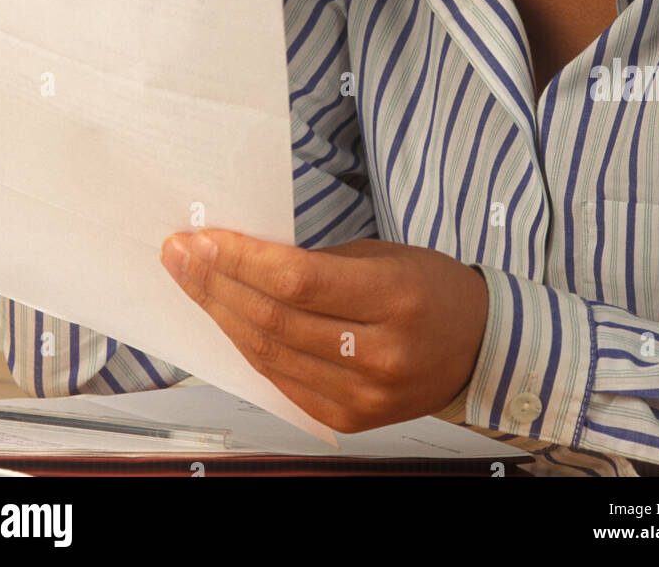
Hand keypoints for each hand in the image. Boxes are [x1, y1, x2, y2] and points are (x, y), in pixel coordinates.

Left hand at [160, 230, 488, 433]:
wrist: (478, 348)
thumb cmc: (432, 290)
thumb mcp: (383, 255)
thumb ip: (317, 262)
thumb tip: (244, 256)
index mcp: (394, 298)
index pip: (298, 280)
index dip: (241, 260)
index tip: (202, 239)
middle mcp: (379, 353)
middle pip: (274, 319)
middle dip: (215, 283)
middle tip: (181, 255)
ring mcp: (363, 394)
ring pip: (269, 354)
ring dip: (220, 314)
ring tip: (190, 281)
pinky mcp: (349, 419)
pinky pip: (281, 381)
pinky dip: (247, 348)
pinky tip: (225, 319)